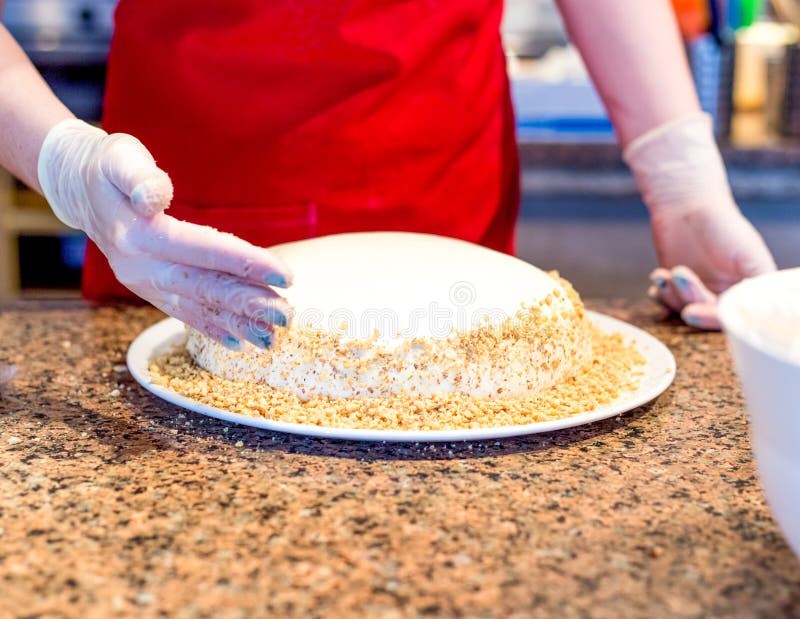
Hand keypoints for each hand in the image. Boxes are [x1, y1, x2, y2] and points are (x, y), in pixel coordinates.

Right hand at [38, 119, 292, 348]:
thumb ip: (140, 177)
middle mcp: (142, 266)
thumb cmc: (108, 167)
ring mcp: (143, 282)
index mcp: (141, 234)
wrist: (76, 188)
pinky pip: (183, 312)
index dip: (246, 263)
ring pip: (198, 306)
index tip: (285, 276)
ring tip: (271, 338)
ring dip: (236, 323)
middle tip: (287, 316)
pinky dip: (211, 328)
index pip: (205, 251)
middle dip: (250, 304)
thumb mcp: (120, 158)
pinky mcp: (147, 288)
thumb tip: (153, 198)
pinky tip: (238, 342)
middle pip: (206, 288)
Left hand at [646, 202, 774, 328]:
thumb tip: (746, 312)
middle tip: (677, 274)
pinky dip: (662, 296)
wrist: (688, 205)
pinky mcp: (678, 286)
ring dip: (671, 294)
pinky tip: (655, 288)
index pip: (732, 316)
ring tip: (662, 274)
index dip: (712, 318)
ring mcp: (701, 290)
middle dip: (688, 297)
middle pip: (706, 312)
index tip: (692, 311)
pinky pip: (669, 301)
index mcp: (748, 290)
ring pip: (685, 307)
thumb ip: (754, 285)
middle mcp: (726, 294)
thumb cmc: (722, 225)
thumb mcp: (749, 255)